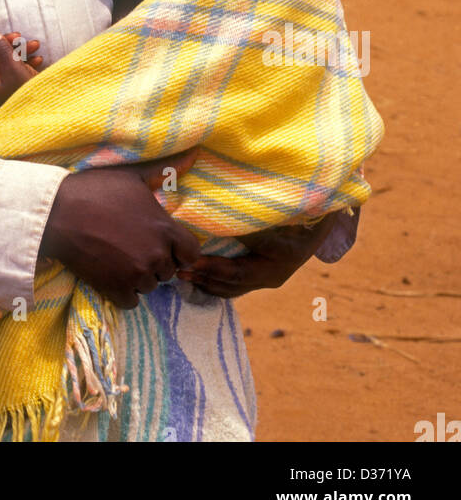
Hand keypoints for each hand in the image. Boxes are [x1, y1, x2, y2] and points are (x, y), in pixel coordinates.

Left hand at [0, 31, 43, 106]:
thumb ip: (2, 51)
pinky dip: (28, 59)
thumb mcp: (13, 69)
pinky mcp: (21, 82)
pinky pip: (21, 66)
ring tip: (35, 44)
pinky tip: (38, 58)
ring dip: (21, 49)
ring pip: (9, 59)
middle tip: (18, 36)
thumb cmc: (25, 93)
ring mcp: (9, 82)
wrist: (48, 108)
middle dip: (5, 44)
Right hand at [39, 149, 200, 308]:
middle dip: (156, 261)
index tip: (164, 243)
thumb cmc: (96, 190)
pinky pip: (131, 301)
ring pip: (150, 286)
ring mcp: (136, 274)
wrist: (58, 213)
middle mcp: (156, 254)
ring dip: (139, 276)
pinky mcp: (116, 288)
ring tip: (120, 257)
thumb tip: (194, 154)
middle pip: (169, 270)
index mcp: (164, 228)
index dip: (180, 249)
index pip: (192, 253)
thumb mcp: (133, 177)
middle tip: (134, 246)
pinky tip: (111, 273)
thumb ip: (165, 171)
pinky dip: (123, 291)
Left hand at [177, 212, 339, 297]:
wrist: (320, 218)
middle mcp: (272, 276)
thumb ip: (247, 220)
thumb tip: (216, 216)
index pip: (237, 272)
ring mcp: (268, 278)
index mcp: (276, 266)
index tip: (190, 259)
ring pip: (232, 288)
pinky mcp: (262, 274)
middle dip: (204, 278)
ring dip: (206, 282)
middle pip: (232, 285)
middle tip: (178, 270)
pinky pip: (235, 284)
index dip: (212, 268)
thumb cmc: (296, 211)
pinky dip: (215, 280)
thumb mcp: (275, 215)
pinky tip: (198, 272)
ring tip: (182, 274)